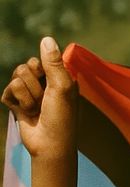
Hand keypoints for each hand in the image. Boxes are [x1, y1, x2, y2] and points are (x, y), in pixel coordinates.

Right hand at [1, 36, 77, 158]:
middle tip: (44, 100)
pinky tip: (26, 113)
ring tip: (37, 109)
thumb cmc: (61, 117)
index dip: (40, 70)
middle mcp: (44, 84)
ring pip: (15, 78)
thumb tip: (47, 38)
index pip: (39, 60)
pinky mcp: (16, 103)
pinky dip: (17, 102)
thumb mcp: (62, 87)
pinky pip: (7, 91)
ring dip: (27, 96)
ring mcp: (29, 93)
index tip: (50, 83)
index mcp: (58, 78)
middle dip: (33, 84)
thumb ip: (53, 63)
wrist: (49, 144)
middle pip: (24, 67)